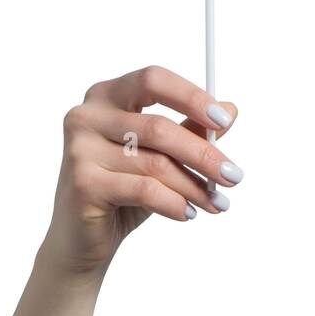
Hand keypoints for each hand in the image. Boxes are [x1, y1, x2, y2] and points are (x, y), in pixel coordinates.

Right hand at [14, 66, 240, 315]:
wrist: (82, 235)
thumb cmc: (123, 186)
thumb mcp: (160, 154)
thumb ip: (189, 129)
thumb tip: (231, 108)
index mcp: (107, 95)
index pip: (153, 80)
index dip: (191, 97)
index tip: (224, 120)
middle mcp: (87, 116)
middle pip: (159, 127)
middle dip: (203, 154)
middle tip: (234, 176)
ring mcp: (80, 149)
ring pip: (155, 164)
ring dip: (194, 186)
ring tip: (216, 203)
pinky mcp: (83, 184)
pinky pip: (144, 190)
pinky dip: (174, 203)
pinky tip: (188, 213)